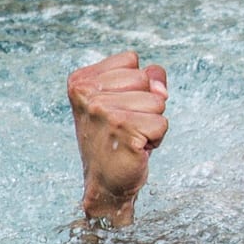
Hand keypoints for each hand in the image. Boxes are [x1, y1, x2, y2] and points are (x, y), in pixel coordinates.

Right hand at [67, 51, 168, 225]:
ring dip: (151, 122)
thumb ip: (146, 79)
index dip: (135, 85)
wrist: (105, 183)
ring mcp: (103, 112)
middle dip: (145, 103)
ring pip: (157, 101)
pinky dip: (156, 138)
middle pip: (145, 78)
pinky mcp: (123, 131)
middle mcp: (87, 94)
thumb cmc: (115, 138)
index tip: (118, 107)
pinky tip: (136, 148)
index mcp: (81, 81)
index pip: (131, 60)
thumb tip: (161, 87)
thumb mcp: (124, 100)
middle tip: (125, 125)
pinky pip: (162, 123)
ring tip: (131, 136)